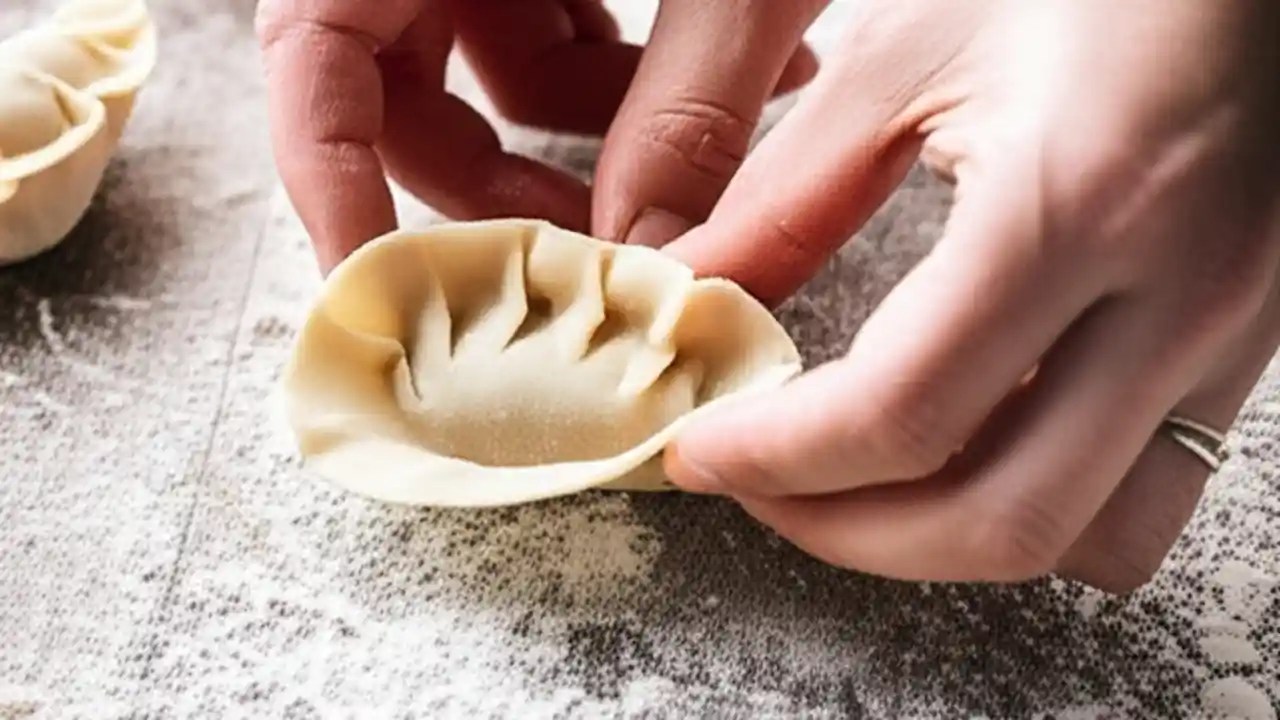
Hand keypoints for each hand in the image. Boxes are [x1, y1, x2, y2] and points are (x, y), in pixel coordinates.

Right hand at [256, 0, 816, 271]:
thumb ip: (690, 106)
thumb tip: (653, 258)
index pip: (313, 60)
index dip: (329, 185)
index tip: (382, 291)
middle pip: (399, 93)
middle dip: (503, 182)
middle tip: (593, 249)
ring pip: (488, 69)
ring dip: (593, 126)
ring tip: (727, 133)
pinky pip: (542, 20)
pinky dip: (622, 65)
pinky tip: (740, 70)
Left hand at [651, 0, 1279, 591]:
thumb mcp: (906, 53)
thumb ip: (785, 193)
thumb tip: (694, 295)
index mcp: (1075, 203)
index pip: (900, 415)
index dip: (772, 459)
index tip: (697, 451)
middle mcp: (1177, 292)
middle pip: (998, 520)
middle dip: (845, 532)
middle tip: (756, 488)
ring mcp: (1232, 329)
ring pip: (1089, 539)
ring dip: (948, 537)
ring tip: (852, 480)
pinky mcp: (1248, 338)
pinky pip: (1148, 489)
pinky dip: (1042, 504)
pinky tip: (968, 443)